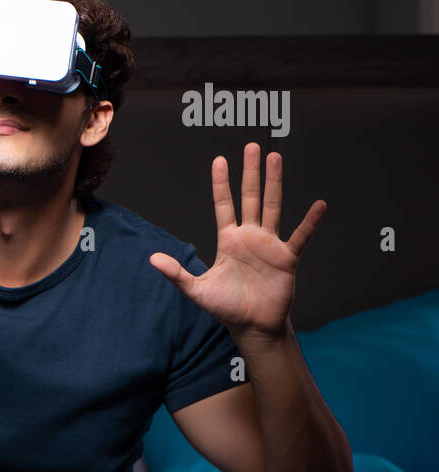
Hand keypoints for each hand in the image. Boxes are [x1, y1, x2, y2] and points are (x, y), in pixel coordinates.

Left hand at [148, 142, 326, 339]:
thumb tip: (152, 259)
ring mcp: (269, 245)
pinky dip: (309, 222)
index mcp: (228, 240)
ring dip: (274, 183)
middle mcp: (249, 236)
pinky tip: (319, 205)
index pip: (223, 204)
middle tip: (252, 146)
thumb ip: (176, 273)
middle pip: (250, 197)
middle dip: (250, 172)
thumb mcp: (196, 289)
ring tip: (276, 158)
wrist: (252, 326)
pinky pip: (299, 236)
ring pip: (273, 207)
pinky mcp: (286, 258)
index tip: (219, 160)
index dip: (221, 183)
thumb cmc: (226, 307)